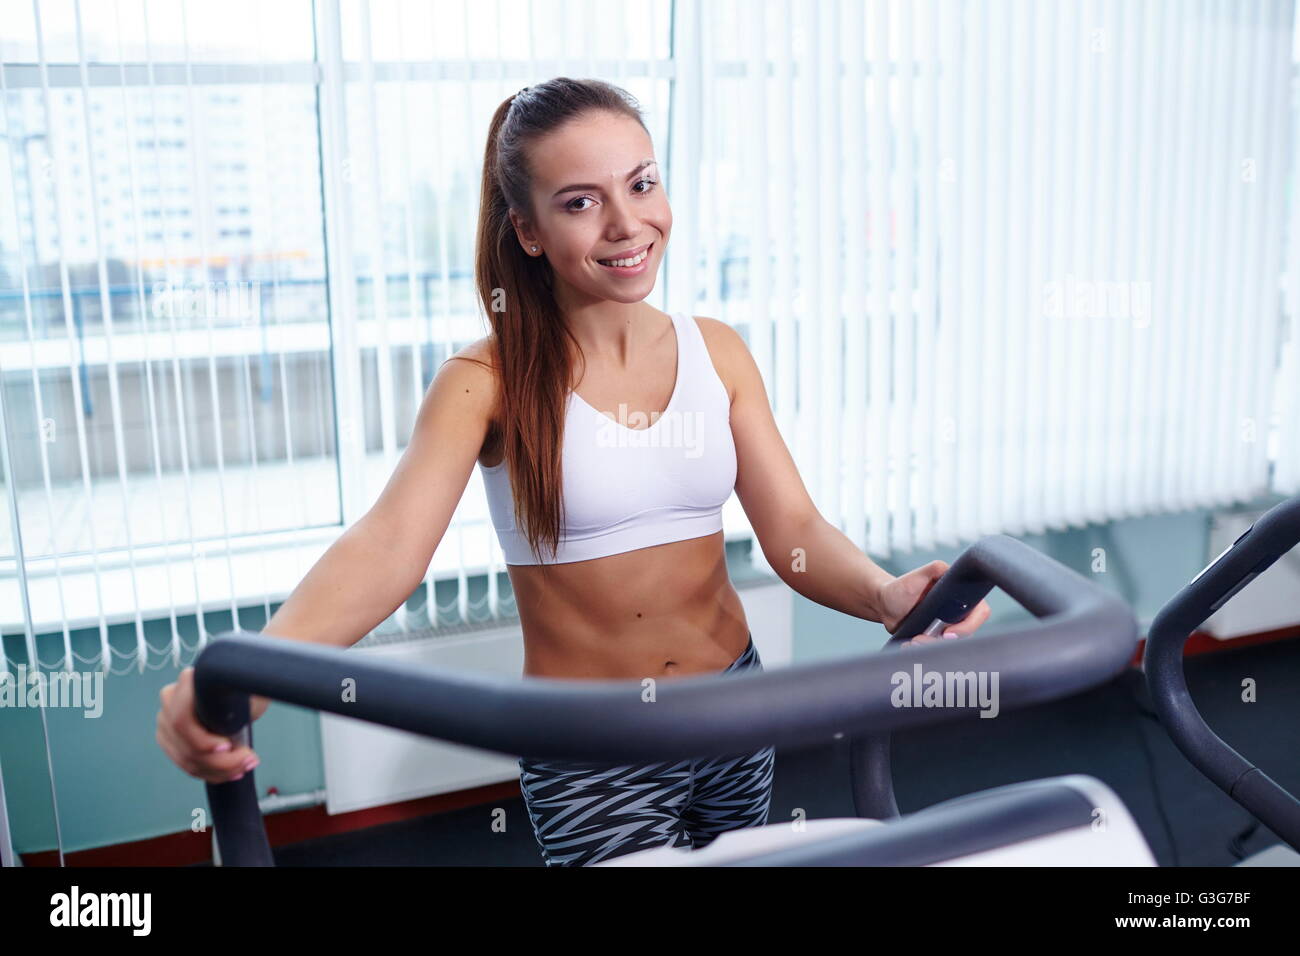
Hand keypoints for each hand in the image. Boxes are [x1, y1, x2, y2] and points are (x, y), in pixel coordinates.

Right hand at [156, 667, 261, 783]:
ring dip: (219, 770)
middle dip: (220, 761)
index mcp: (187, 681)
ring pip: (186, 759)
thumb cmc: (245, 687)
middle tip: (249, 759)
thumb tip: (246, 705)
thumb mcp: (249, 684)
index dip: (202, 740)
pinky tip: (234, 772)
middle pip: (186, 745)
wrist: (237, 690)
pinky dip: (211, 773)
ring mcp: (165, 721)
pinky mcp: (169, 740)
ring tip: (246, 766)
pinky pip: (186, 765)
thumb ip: (242, 692)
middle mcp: (170, 700)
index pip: (181, 719)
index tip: (228, 746)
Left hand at [874, 560, 991, 644]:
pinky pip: (936, 652)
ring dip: (930, 648)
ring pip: (950, 647)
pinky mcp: (936, 641)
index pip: (980, 614)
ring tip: (911, 641)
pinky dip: (922, 651)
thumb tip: (948, 570)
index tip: (947, 632)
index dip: (968, 626)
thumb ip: (936, 568)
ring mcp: (949, 630)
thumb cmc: (904, 586)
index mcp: (963, 598)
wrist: (885, 602)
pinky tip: (908, 645)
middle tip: (920, 638)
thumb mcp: (919, 575)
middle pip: (965, 636)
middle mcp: (960, 616)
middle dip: (943, 642)